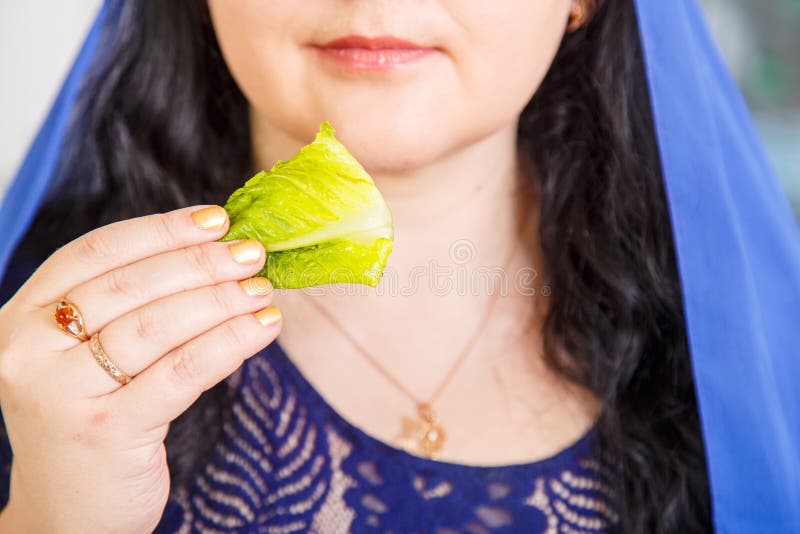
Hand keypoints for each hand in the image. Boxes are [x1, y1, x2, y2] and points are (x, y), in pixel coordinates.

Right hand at [0, 205, 280, 532]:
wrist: (67, 516)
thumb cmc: (90, 424)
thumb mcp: (84, 361)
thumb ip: (126, 311)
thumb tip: (213, 255)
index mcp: (21, 320)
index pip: (95, 254)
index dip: (160, 231)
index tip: (216, 220)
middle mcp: (30, 352)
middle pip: (130, 287)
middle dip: (201, 264)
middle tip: (252, 254)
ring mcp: (63, 394)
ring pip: (159, 327)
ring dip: (222, 301)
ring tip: (263, 290)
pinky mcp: (107, 432)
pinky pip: (183, 372)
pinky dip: (230, 343)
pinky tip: (263, 329)